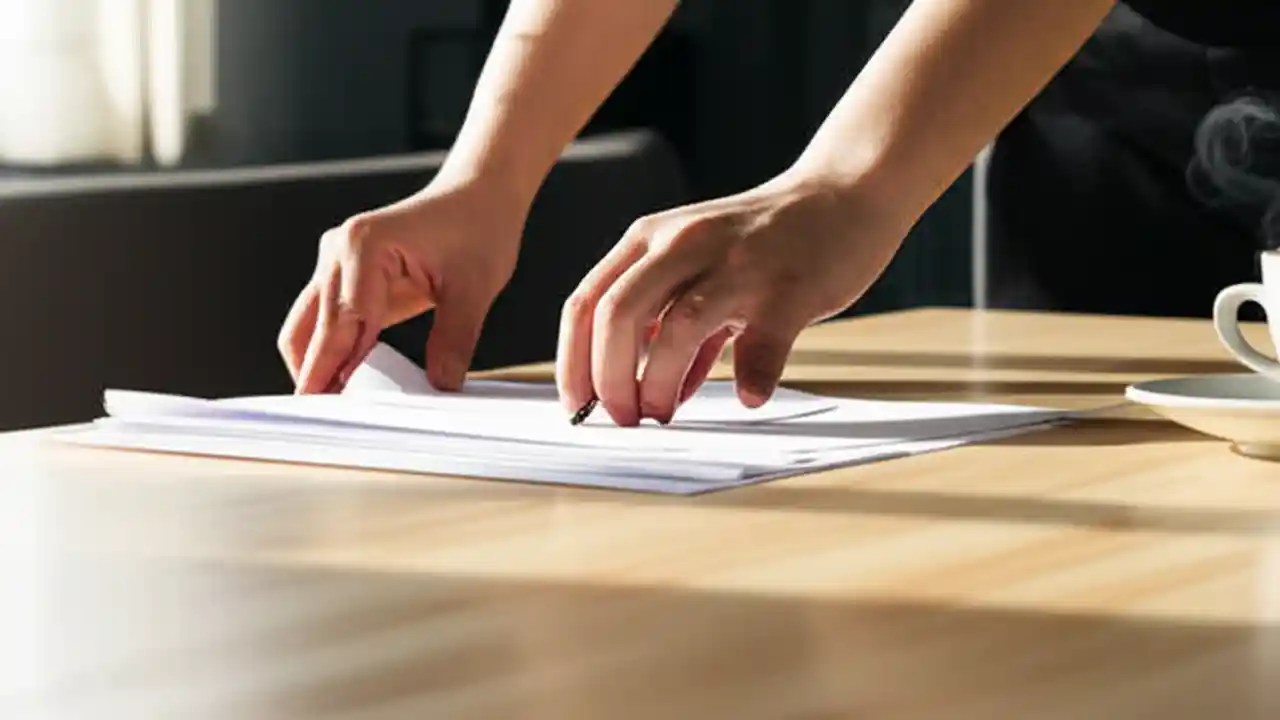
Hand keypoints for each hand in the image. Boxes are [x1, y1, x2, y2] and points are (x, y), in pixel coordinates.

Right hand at [279, 177, 524, 393]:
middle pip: (309, 328)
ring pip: (308, 326)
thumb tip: (441, 385)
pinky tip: (350, 383)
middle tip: (329, 424)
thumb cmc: (477, 227)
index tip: (319, 410)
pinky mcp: (344, 275)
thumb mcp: (476, 288)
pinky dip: (332, 351)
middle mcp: (339, 250)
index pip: (342, 322)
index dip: (329, 370)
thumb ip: (456, 338)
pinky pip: (327, 321)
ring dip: (318, 365)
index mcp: (364, 245)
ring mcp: (336, 261)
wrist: (479, 196)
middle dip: (315, 375)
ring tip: (338, 410)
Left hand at [556, 174, 910, 425]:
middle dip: (609, 380)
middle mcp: (685, 242)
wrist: (846, 195)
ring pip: (677, 328)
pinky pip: (762, 345)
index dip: (573, 362)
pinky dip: (751, 379)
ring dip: (659, 385)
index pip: (587, 301)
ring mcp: (738, 264)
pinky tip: (749, 394)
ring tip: (664, 414)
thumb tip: (650, 388)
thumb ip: (669, 321)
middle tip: (624, 418)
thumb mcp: (699, 266)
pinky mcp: (789, 288)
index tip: (579, 406)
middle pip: (618, 315)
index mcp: (652, 238)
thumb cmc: (767, 239)